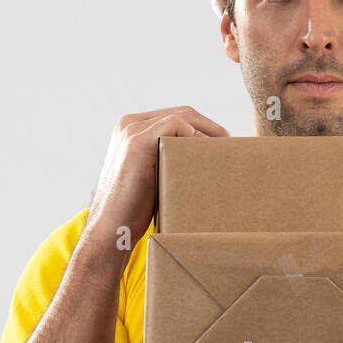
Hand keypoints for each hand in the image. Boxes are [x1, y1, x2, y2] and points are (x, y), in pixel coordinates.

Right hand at [85, 107, 229, 274]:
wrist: (111, 230)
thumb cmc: (134, 211)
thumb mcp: (152, 178)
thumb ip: (168, 162)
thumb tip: (202, 163)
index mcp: (132, 129)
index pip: (176, 117)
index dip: (203, 127)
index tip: (223, 145)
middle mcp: (130, 124)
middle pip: (183, 112)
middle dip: (211, 127)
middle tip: (232, 146)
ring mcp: (132, 130)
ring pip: (183, 116)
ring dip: (209, 131)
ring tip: (226, 150)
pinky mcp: (137, 141)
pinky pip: (176, 125)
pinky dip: (195, 136)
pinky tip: (207, 154)